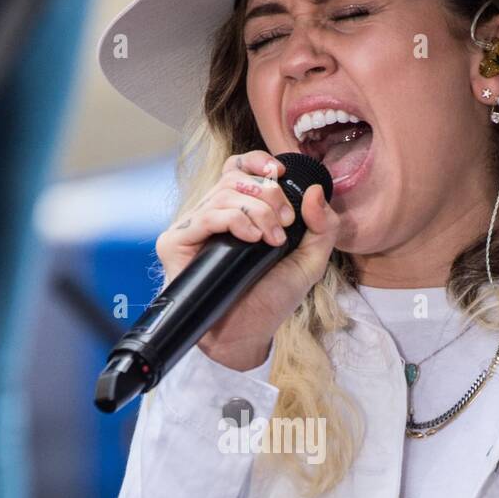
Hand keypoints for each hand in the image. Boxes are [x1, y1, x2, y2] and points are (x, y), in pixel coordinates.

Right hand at [155, 150, 337, 371]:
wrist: (246, 335)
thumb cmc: (271, 300)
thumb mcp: (309, 262)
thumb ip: (323, 227)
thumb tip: (316, 191)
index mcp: (238, 211)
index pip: (239, 168)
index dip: (259, 162)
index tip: (281, 174)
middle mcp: (213, 215)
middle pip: (236, 177)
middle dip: (270, 195)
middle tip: (285, 225)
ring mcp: (193, 228)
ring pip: (225, 193)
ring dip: (257, 212)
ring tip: (272, 240)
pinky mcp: (175, 243)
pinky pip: (205, 216)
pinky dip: (234, 221)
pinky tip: (252, 239)